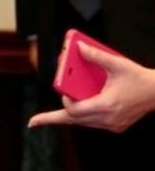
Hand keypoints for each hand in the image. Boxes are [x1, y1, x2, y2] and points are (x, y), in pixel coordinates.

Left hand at [28, 42, 154, 132]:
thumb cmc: (139, 78)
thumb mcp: (117, 64)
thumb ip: (96, 55)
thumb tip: (78, 47)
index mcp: (107, 105)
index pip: (75, 110)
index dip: (65, 102)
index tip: (63, 92)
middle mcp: (108, 118)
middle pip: (74, 121)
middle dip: (53, 119)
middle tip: (34, 122)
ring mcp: (112, 124)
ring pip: (82, 123)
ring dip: (67, 117)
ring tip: (45, 119)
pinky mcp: (115, 125)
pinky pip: (91, 123)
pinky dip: (81, 116)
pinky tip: (71, 110)